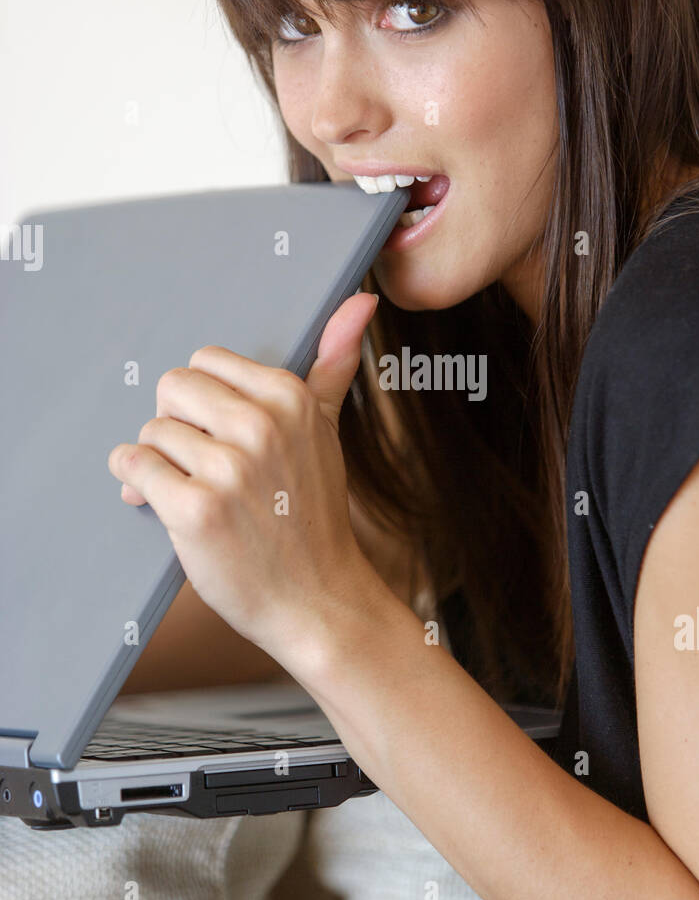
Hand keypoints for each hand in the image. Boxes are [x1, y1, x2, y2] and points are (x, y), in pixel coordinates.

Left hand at [107, 292, 379, 670]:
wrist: (316, 599)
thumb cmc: (312, 513)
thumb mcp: (326, 432)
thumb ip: (334, 364)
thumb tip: (362, 299)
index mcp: (290, 398)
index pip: (206, 361)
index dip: (204, 400)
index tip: (220, 432)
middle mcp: (261, 426)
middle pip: (173, 388)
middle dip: (177, 425)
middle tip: (201, 462)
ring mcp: (228, 469)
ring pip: (152, 431)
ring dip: (159, 462)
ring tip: (190, 490)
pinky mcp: (195, 510)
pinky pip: (135, 467)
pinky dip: (136, 484)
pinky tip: (158, 501)